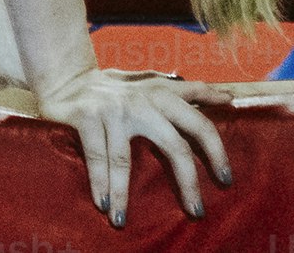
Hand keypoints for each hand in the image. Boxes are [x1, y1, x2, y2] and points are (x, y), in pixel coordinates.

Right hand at [28, 66, 232, 224]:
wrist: (65, 74)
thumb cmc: (114, 87)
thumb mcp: (151, 83)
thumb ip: (186, 91)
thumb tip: (228, 96)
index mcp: (161, 93)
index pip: (199, 123)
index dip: (216, 150)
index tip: (227, 180)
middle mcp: (141, 100)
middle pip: (174, 144)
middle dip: (188, 181)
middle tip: (197, 211)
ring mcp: (113, 110)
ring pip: (125, 159)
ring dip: (124, 193)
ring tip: (124, 220)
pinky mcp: (86, 116)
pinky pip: (96, 157)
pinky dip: (99, 183)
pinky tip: (104, 206)